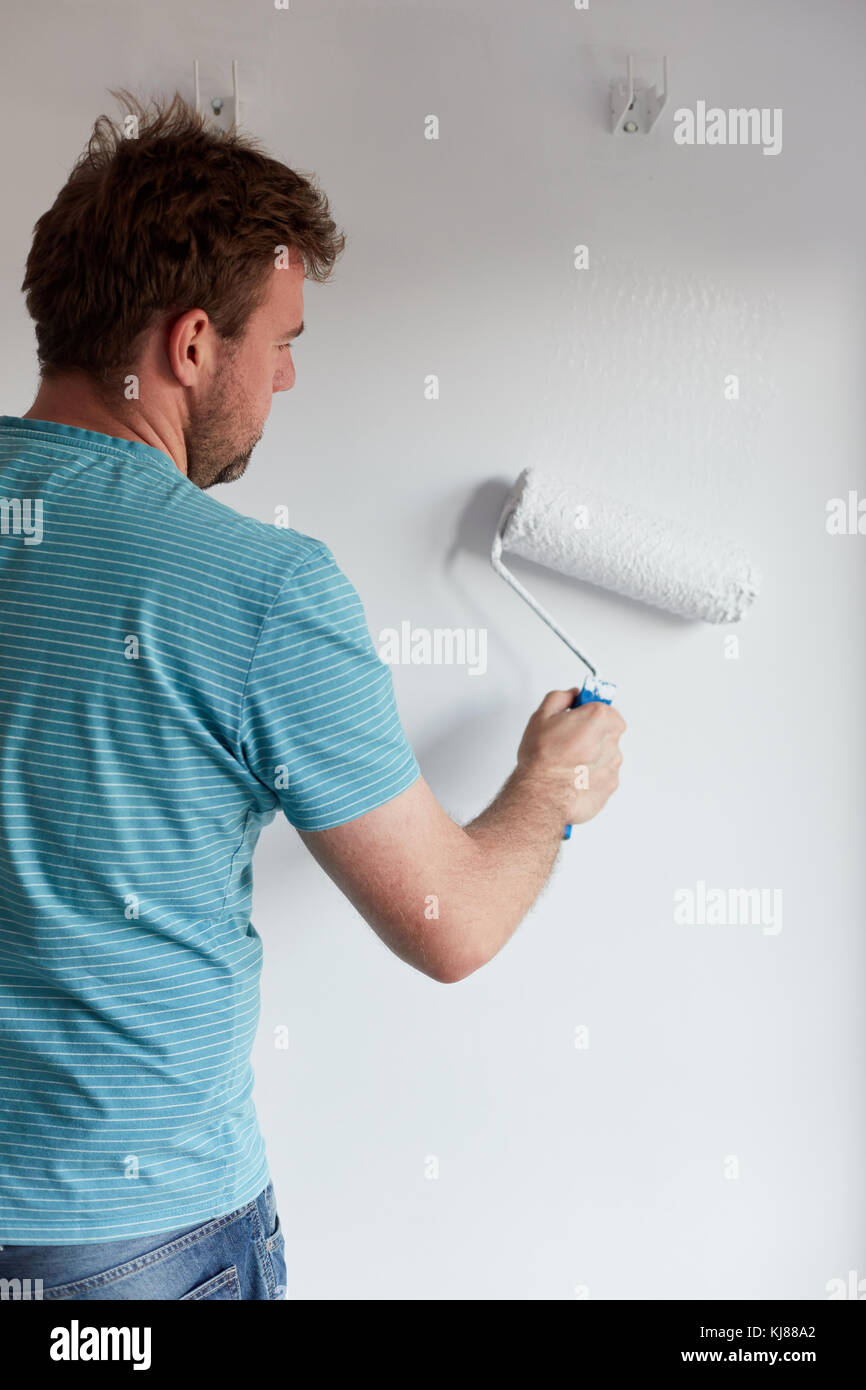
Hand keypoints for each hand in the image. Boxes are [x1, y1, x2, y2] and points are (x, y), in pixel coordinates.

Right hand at [516, 687, 625, 825]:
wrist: (543, 794)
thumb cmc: (542, 760)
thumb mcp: (541, 716)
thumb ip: (560, 698)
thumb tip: (570, 695)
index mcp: (598, 718)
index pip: (603, 704)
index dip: (588, 709)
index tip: (580, 711)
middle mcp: (611, 740)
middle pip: (608, 728)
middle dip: (592, 731)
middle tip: (570, 737)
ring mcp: (613, 764)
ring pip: (606, 752)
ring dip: (592, 754)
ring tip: (568, 760)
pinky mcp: (611, 785)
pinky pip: (604, 773)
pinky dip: (592, 773)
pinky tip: (574, 775)